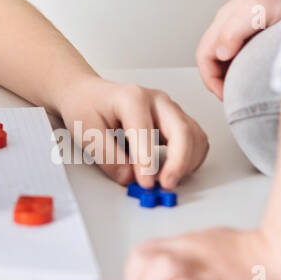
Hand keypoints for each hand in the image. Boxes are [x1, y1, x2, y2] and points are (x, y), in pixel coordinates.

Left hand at [55, 77, 208, 189]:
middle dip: (178, 162)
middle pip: (182, 130)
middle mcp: (157, 100)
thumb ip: (108, 156)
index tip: (145, 183)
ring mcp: (169, 109)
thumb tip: (129, 178)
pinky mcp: (175, 121)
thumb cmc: (86, 107)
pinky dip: (190, 159)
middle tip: (166, 184)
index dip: (147, 161)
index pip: (146, 132)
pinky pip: (195, 141)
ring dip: (187, 162)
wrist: (87, 94)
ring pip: (194, 136)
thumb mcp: (86, 131)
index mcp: (132, 98)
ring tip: (167, 180)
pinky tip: (174, 171)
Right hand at [196, 0, 280, 99]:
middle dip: (217, 81)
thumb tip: (220, 54)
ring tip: (243, 90)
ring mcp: (242, 29)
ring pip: (225, 58)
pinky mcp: (257, 32)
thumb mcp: (256, 13)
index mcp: (223, 22)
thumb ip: (234, 32)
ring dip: (229, 75)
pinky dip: (243, 68)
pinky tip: (256, 75)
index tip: (225, 95)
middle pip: (211, 59)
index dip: (210, 79)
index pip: (204, 56)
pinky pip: (241, 54)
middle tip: (233, 98)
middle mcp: (228, 26)